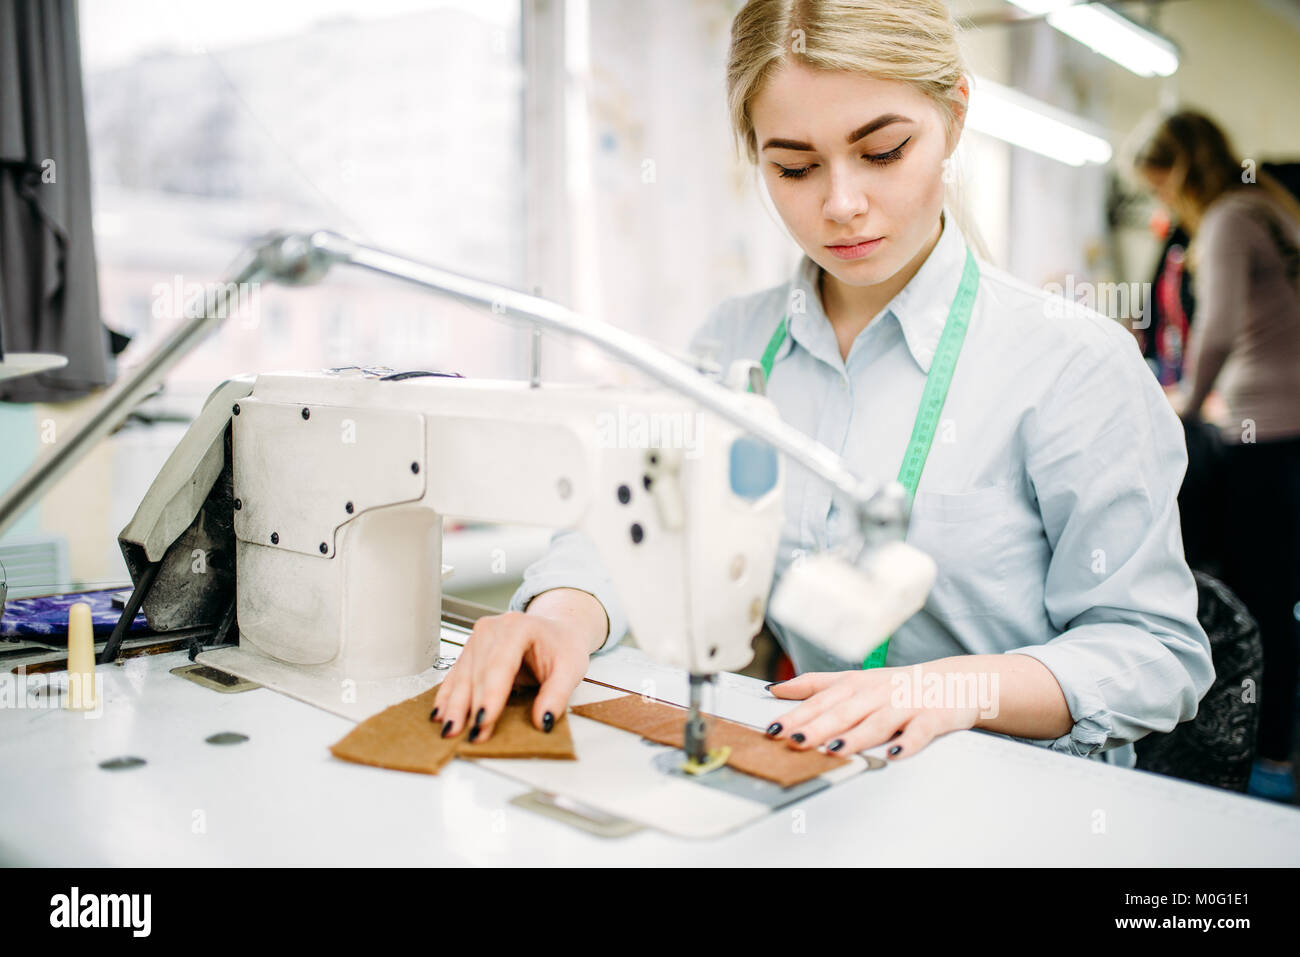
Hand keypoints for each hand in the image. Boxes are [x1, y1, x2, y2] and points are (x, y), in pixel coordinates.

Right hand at [433, 589, 606, 742]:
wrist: (556, 628)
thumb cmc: (562, 646)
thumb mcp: (570, 668)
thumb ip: (557, 695)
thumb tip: (543, 720)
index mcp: (518, 628)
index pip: (500, 666)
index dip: (491, 696)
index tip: (485, 721)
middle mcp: (493, 629)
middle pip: (478, 673)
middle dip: (472, 707)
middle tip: (470, 735)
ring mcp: (478, 637)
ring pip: (462, 676)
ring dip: (455, 706)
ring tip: (450, 731)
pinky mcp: (471, 649)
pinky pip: (456, 675)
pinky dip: (448, 696)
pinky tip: (440, 714)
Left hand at [765, 669, 979, 759]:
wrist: (956, 680)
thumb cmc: (899, 685)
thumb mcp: (857, 680)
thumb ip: (817, 684)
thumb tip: (776, 689)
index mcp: (857, 684)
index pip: (822, 699)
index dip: (797, 713)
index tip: (774, 728)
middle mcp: (878, 692)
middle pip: (844, 711)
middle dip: (817, 726)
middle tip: (795, 741)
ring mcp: (905, 704)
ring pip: (877, 721)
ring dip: (856, 736)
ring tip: (835, 750)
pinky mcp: (933, 716)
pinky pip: (919, 731)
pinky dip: (907, 742)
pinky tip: (894, 754)